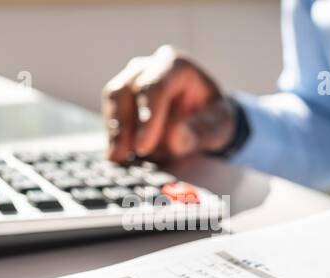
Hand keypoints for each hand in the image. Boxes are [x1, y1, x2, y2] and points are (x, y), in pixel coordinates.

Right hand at [102, 45, 236, 164]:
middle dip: (123, 125)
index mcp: (176, 65)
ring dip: (114, 131)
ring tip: (118, 159)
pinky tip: (117, 156)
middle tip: (123, 156)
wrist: (203, 116)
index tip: (143, 146)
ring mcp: (130, 79)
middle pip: (126, 89)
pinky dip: (113, 136)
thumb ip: (202, 131)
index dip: (146, 117)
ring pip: (113, 99)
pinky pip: (110, 114)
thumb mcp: (220, 124)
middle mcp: (148, 67)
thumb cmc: (212, 116)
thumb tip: (177, 139)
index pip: (154, 86)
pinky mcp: (120, 97)